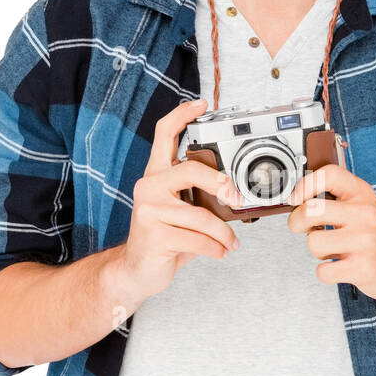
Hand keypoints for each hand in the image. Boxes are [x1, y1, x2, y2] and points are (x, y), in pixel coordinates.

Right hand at [113, 98, 239, 306]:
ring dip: (224, 233)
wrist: (137, 271)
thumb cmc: (165, 238)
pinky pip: (198, 239)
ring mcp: (149, 210)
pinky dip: (216, 248)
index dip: (182, 115)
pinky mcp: (154, 235)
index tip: (202, 104)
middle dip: (221, 184)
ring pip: (201, 216)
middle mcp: (149, 187)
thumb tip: (237, 192)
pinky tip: (220, 252)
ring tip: (231, 242)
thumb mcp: (180, 211)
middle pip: (191, 170)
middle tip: (237, 198)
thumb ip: (199, 195)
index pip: (164, 135)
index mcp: (156, 175)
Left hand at [286, 164, 375, 307]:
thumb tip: (296, 198)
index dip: (304, 184)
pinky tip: (341, 267)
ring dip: (317, 251)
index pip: (329, 174)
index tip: (295, 198)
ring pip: (314, 242)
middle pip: (310, 210)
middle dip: (298, 222)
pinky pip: (323, 270)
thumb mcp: (364, 206)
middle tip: (306, 229)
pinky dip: (326, 272)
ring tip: (334, 250)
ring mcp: (365, 241)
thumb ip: (336, 198)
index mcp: (363, 194)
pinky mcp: (363, 268)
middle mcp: (365, 214)